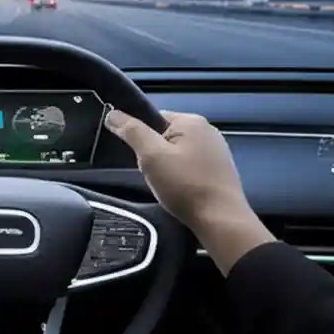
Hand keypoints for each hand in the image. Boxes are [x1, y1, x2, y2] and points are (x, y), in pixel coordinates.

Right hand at [104, 109, 274, 274]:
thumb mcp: (151, 156)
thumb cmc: (185, 185)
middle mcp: (208, 130)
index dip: (142, 139)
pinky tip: (183, 192)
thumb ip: (132, 132)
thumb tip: (112, 113)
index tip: (143, 159)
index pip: (155, 118)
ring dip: (169, 169)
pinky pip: (192, 167)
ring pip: (178, 154)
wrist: (220, 219)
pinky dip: (183, 178)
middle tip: (155, 176)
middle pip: (166, 137)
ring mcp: (217, 151)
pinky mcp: (221, 170)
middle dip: (156, 156)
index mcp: (192, 120)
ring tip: (170, 187)